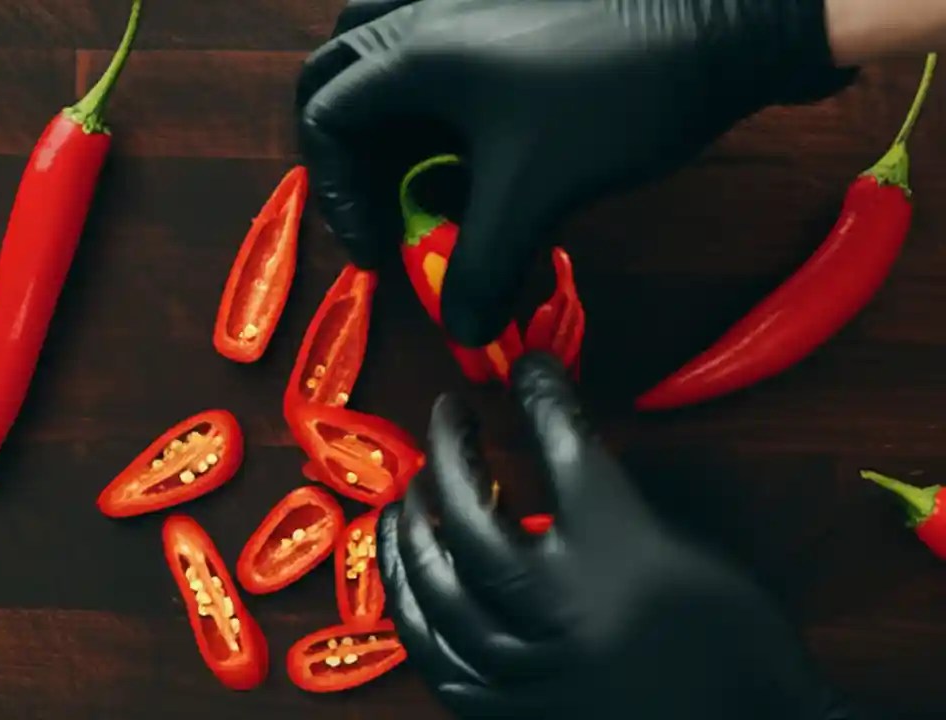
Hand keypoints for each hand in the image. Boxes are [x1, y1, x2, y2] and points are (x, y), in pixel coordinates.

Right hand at [297, 0, 855, 345]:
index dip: (337, 194)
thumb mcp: (536, 194)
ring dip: (385, 113)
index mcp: (414, 55)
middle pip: (340, 74)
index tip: (378, 247)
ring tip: (419, 169)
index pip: (326, 117)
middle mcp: (427, 15)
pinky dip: (431, 93)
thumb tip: (461, 331)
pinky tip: (470, 137)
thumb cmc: (616, 99)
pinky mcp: (508, 8)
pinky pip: (436, 42)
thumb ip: (482, 267)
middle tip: (381, 205)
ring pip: (383, 45)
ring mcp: (468, 2)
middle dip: (348, 150)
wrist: (722, 24)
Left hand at [376, 353, 855, 718]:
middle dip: (451, 455)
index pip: (564, 447)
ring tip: (405, 495)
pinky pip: (440, 660)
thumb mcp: (693, 550)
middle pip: (473, 517)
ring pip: (441, 589)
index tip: (527, 369)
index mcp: (623, 554)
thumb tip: (558, 443)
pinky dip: (412, 610)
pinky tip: (403, 575)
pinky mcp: (513, 714)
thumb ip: (619, 499)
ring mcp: (531, 666)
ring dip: (412, 532)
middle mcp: (564, 604)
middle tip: (448, 420)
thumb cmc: (733, 640)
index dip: (540, 397)